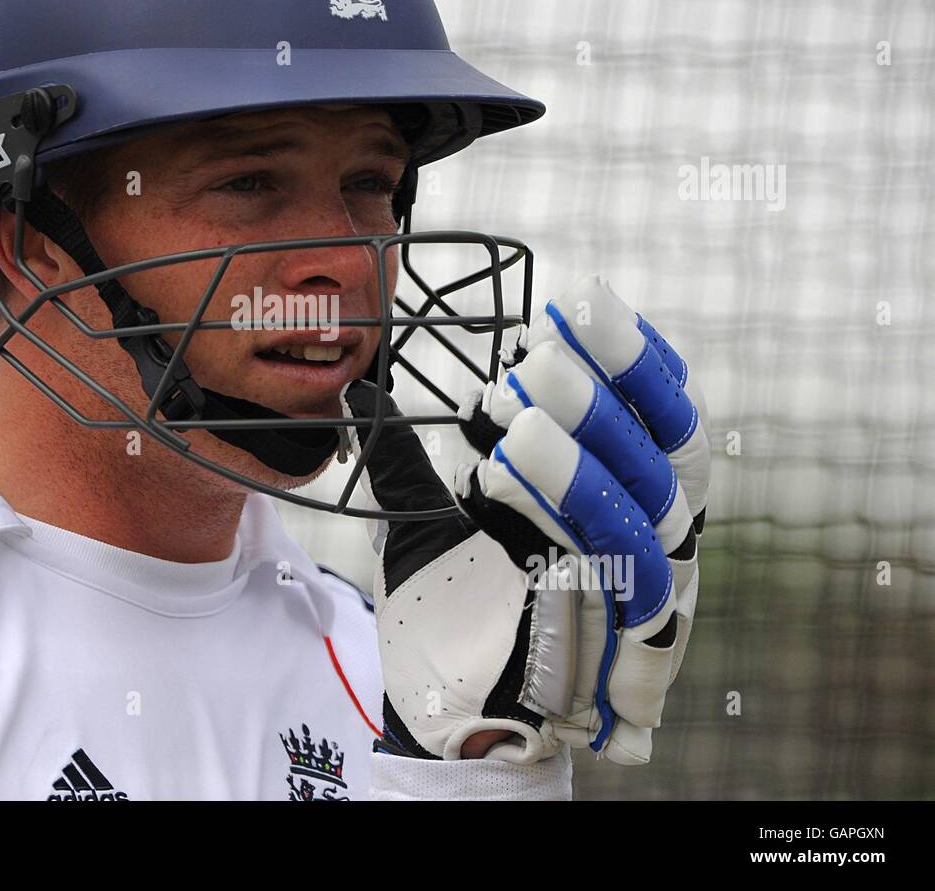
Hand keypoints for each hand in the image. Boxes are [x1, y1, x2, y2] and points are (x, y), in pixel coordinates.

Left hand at [344, 274, 709, 764]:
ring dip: (580, 455)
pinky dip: (566, 522)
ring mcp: (641, 587)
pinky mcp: (618, 640)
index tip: (579, 305)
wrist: (455, 716)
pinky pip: (611, 573)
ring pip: (639, 508)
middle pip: (659, 450)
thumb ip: (408, 459)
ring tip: (516, 413)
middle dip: (609, 388)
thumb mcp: (429, 525)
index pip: (655, 412)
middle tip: (549, 339)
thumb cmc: (455, 610)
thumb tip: (363, 391)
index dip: (628, 357)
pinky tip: (509, 479)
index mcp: (623, 493)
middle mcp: (651, 535)